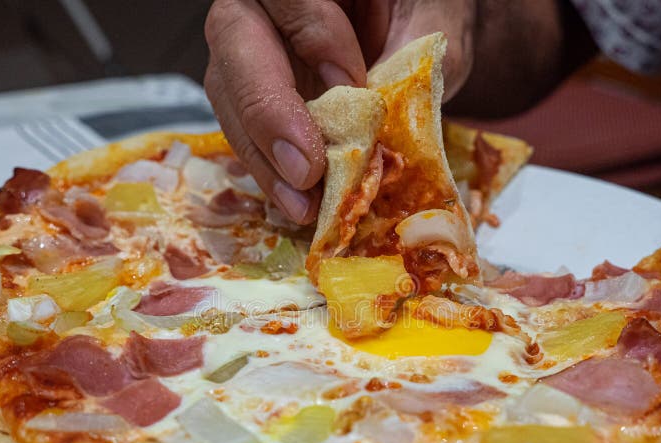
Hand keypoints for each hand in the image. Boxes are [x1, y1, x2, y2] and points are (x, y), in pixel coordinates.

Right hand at [204, 0, 475, 223]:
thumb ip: (412, 51)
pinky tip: (298, 204)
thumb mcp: (429, 17)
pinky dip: (271, 173)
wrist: (413, 30)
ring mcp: (251, 55)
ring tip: (302, 205)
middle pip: (234, 44)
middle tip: (304, 171)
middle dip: (267, 111)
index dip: (314, 36)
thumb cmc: (420, 10)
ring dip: (264, 159)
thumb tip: (386, 119)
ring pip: (231, 97)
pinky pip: (247, 134)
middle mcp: (260, 7)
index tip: (352, 84)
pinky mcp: (257, 100)